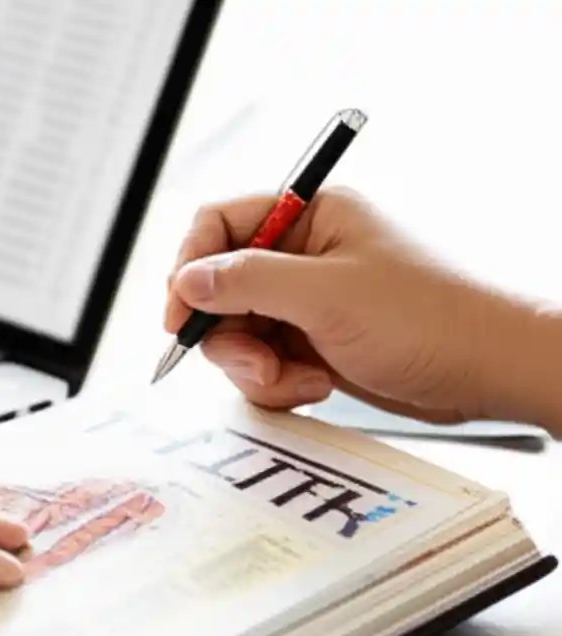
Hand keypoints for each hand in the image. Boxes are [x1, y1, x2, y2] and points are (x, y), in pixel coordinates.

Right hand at [163, 188, 545, 423]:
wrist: (490, 372)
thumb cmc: (433, 319)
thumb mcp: (328, 295)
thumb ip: (248, 282)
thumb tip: (185, 281)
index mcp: (310, 216)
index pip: (220, 224)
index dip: (190, 268)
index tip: (179, 315)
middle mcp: (303, 255)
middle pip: (221, 288)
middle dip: (229, 334)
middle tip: (255, 363)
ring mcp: (307, 301)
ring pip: (238, 332)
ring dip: (256, 365)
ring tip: (297, 378)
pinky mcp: (314, 341)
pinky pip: (264, 362)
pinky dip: (278, 382)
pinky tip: (314, 385)